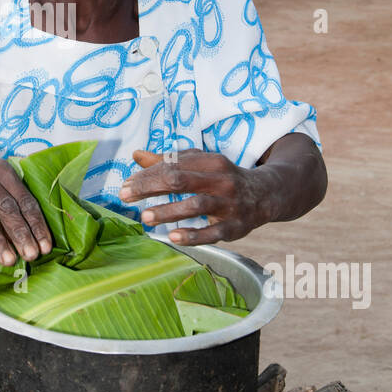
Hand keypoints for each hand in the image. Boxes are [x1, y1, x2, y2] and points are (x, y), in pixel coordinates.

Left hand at [118, 148, 273, 244]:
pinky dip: (193, 235)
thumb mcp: (201, 164)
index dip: (147, 174)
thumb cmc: (224, 177)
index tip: (126, 184)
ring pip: (196, 206)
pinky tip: (172, 237)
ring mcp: (230, 204)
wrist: (267, 194)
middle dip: (150, 187)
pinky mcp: (235, 227)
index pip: (173, 165)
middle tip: (125, 196)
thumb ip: (170, 161)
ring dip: (168, 211)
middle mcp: (221, 180)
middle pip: (181, 180)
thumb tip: (136, 155)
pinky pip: (213, 232)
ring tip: (145, 217)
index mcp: (211, 161)